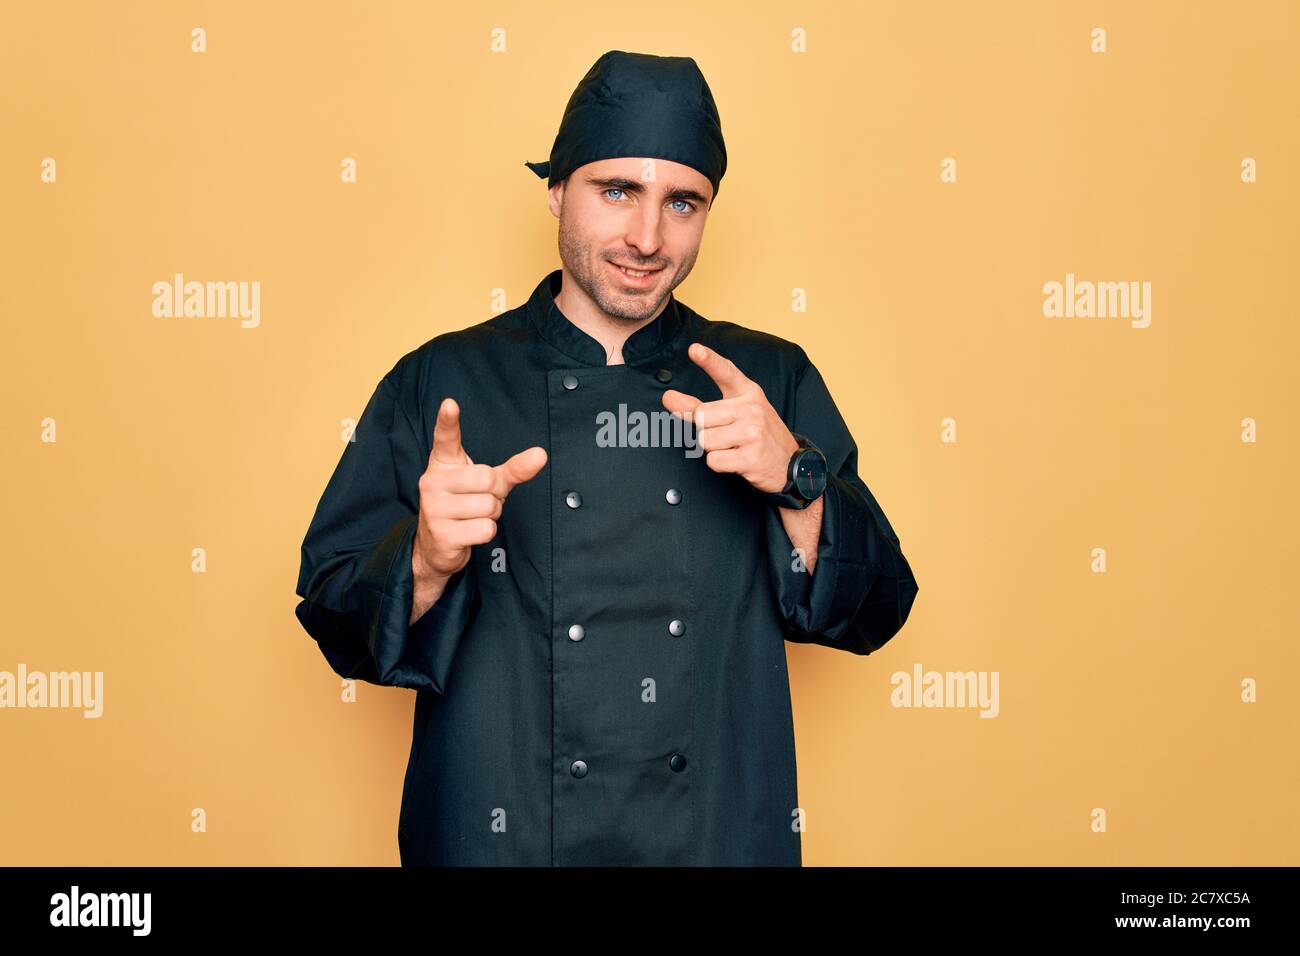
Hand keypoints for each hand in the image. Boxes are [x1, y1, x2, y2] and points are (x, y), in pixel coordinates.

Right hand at [412, 397, 546, 594]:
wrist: (437, 545)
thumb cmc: (465, 504)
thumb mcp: (489, 483)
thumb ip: (513, 468)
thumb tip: (541, 454)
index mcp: (443, 463)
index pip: (445, 438)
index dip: (447, 421)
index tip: (450, 404)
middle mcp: (433, 481)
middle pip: (488, 479)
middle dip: (494, 495)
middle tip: (478, 501)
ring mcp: (433, 507)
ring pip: (489, 506)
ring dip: (490, 516)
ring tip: (472, 517)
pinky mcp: (441, 533)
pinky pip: (485, 529)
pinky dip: (486, 532)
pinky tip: (469, 532)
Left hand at [661, 342, 798, 492]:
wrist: (791, 463)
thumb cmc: (759, 434)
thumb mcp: (736, 412)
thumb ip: (700, 405)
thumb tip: (669, 399)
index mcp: (748, 393)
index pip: (726, 372)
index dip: (709, 360)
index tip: (695, 350)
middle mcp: (752, 408)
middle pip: (701, 416)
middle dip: (706, 430)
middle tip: (728, 435)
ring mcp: (753, 432)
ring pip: (705, 440)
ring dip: (714, 449)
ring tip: (735, 447)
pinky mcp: (751, 457)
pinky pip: (714, 460)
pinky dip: (720, 464)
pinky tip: (737, 460)